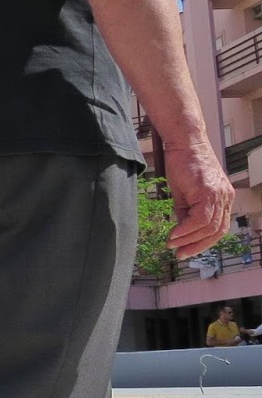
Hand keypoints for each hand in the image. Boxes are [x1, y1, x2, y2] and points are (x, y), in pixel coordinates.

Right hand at [163, 144, 231, 259]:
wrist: (185, 143)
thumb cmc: (183, 164)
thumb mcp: (184, 193)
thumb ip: (185, 212)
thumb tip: (181, 230)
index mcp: (223, 199)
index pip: (219, 228)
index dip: (203, 242)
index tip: (186, 250)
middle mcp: (225, 198)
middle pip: (217, 231)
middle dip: (198, 246)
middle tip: (180, 254)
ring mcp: (219, 195)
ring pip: (209, 227)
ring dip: (189, 239)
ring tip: (172, 244)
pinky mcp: (208, 192)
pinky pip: (200, 219)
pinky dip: (186, 230)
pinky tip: (174, 234)